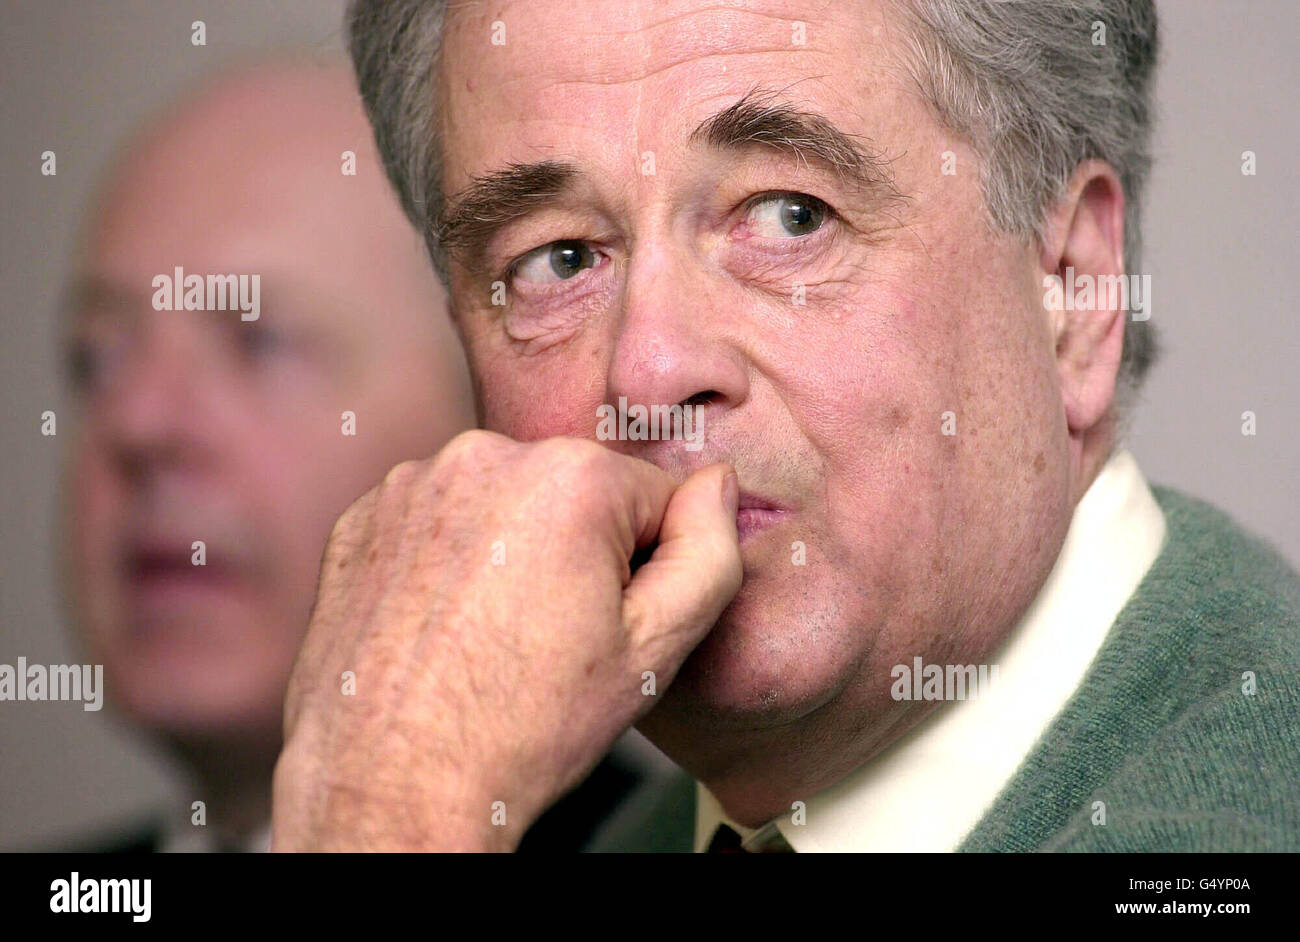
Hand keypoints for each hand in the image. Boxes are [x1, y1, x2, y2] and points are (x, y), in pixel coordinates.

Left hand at [271, 431, 741, 849]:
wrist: (395, 784)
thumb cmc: (521, 728)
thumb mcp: (655, 649)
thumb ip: (710, 552)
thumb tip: (715, 486)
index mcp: (569, 478)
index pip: (652, 498)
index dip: (645, 567)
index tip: (605, 621)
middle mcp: (483, 457)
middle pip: (574, 493)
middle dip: (577, 550)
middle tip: (550, 634)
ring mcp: (413, 485)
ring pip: (505, 504)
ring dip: (511, 549)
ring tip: (493, 632)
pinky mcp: (364, 517)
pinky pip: (439, 519)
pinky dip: (449, 559)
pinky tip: (445, 622)